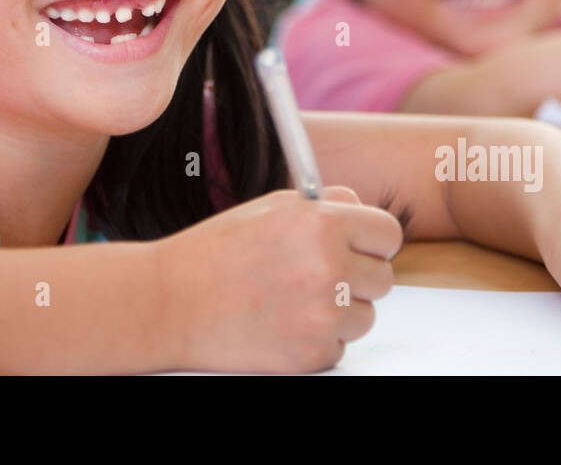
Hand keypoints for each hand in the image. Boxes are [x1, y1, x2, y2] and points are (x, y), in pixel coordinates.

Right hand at [154, 186, 402, 371]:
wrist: (171, 302)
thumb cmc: (215, 252)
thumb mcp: (271, 208)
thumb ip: (324, 206)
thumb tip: (359, 210)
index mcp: (320, 225)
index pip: (389, 233)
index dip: (374, 240)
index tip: (363, 247)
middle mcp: (328, 269)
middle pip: (384, 278)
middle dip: (358, 276)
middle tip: (321, 275)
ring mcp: (322, 316)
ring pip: (366, 316)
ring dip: (341, 311)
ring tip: (294, 300)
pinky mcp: (312, 354)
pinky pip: (340, 346)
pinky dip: (318, 339)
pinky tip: (283, 323)